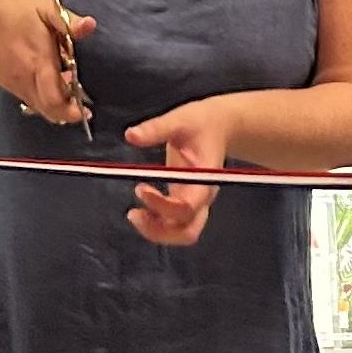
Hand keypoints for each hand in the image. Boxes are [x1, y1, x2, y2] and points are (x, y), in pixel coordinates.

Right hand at [0, 0, 96, 126]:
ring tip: (67, 89)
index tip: (86, 112)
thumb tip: (88, 25)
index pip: (54, 100)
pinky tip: (50, 83)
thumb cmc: (11, 10)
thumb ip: (68, 21)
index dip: (71, 112)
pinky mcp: (7, 83)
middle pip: (48, 111)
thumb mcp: (45, 8)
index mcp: (38, 62)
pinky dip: (42, 99)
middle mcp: (24, 78)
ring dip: (55, 105)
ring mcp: (13, 83)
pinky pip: (28, 100)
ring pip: (38, 107)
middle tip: (80, 106)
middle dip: (67, 113)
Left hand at [122, 98, 233, 247]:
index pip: (188, 206)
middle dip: (160, 230)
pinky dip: (156, 224)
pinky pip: (173, 224)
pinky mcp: (185, 201)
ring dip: (156, 231)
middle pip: (188, 231)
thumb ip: (157, 128)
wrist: (220, 126)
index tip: (140, 188)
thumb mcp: (179, 119)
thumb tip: (131, 135)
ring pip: (181, 233)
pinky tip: (140, 209)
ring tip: (134, 215)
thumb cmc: (202, 123)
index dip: (162, 205)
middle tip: (134, 214)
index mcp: (205, 180)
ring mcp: (196, 202)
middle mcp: (203, 197)